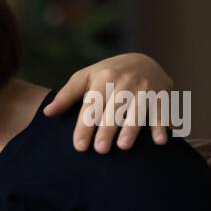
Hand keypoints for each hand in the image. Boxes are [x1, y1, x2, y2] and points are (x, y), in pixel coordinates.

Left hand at [44, 52, 174, 152]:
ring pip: (137, 111)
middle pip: (114, 109)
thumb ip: (66, 96)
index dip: (85, 126)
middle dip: (107, 129)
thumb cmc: (106, 76)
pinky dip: (162, 126)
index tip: (80, 146)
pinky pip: (162, 111)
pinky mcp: (162, 94)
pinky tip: (159, 141)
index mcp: (103, 78)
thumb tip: (47, 113)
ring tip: (123, 146)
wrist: (142, 60)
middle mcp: (124, 82)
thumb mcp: (84, 78)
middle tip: (100, 150)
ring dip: (131, 129)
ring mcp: (145, 88)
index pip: (92, 106)